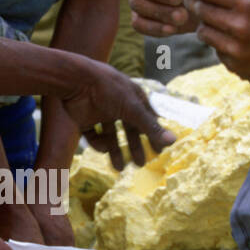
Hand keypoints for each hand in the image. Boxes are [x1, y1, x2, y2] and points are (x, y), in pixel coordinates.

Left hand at [59, 61, 174, 169]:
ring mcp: (101, 112)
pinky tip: (103, 148)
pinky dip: (98, 143)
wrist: (76, 81)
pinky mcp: (85, 119)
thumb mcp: (132, 109)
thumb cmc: (109, 90)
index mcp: (133, 98)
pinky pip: (94, 135)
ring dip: (115, 151)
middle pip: (129, 130)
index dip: (153, 135)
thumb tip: (173, 141)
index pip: (147, 119)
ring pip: (111, 136)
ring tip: (119, 168)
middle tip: (140, 165)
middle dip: (134, 147)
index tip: (158, 152)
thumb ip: (151, 127)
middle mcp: (118, 105)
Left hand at [179, 0, 249, 87]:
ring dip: (208, 23)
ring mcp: (236, 50)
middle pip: (200, 9)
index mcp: (249, 4)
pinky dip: (220, 42)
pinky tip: (237, 39)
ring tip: (222, 19)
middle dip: (196, 1)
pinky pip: (215, 49)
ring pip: (203, 32)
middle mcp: (240, 27)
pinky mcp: (235, 66)